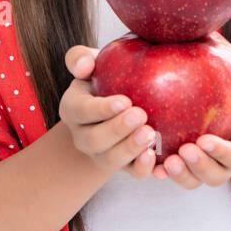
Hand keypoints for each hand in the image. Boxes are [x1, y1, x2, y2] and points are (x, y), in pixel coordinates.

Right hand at [59, 44, 159, 178]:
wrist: (123, 100)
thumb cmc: (107, 76)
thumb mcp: (92, 62)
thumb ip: (81, 57)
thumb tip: (83, 66)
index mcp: (73, 108)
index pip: (80, 111)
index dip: (101, 109)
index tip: (125, 101)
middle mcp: (82, 135)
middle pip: (93, 140)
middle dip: (117, 130)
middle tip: (141, 115)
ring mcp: (101, 154)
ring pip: (109, 160)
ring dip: (129, 150)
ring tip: (150, 134)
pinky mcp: (123, 166)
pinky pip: (131, 173)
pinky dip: (143, 168)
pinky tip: (157, 158)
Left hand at [153, 53, 230, 188]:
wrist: (226, 85)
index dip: (222, 153)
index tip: (204, 140)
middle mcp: (226, 162)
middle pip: (215, 176)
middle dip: (200, 166)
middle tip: (184, 150)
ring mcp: (204, 164)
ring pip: (194, 180)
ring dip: (181, 175)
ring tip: (168, 162)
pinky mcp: (184, 161)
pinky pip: (173, 172)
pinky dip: (163, 172)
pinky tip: (153, 165)